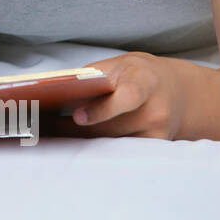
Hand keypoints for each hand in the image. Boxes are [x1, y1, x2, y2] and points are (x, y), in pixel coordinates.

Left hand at [49, 52, 187, 138]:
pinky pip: (118, 153)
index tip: (76, 116)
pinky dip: (94, 149)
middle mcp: (156, 111)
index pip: (128, 97)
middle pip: (110, 128)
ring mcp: (157, 134)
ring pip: (109, 144)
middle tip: (39, 129)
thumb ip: (94, 78)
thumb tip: (59, 92)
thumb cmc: (138, 75)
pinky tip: (71, 144)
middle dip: (71, 130)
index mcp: (146, 82)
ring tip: (47, 136)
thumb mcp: (119, 66)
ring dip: (77, 141)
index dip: (103, 110)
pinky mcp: (154, 150)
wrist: (179, 92)